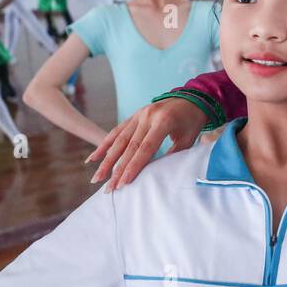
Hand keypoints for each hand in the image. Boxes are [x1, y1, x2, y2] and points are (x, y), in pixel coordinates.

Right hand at [87, 96, 208, 190]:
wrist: (192, 97)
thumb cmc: (192, 121)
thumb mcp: (188, 139)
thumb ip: (173, 155)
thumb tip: (156, 174)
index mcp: (163, 122)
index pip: (145, 148)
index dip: (133, 166)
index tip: (123, 183)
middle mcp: (147, 117)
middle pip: (129, 147)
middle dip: (117, 170)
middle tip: (108, 188)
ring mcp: (139, 115)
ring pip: (119, 140)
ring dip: (106, 160)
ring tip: (97, 178)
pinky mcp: (134, 116)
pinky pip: (116, 132)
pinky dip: (104, 145)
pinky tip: (94, 158)